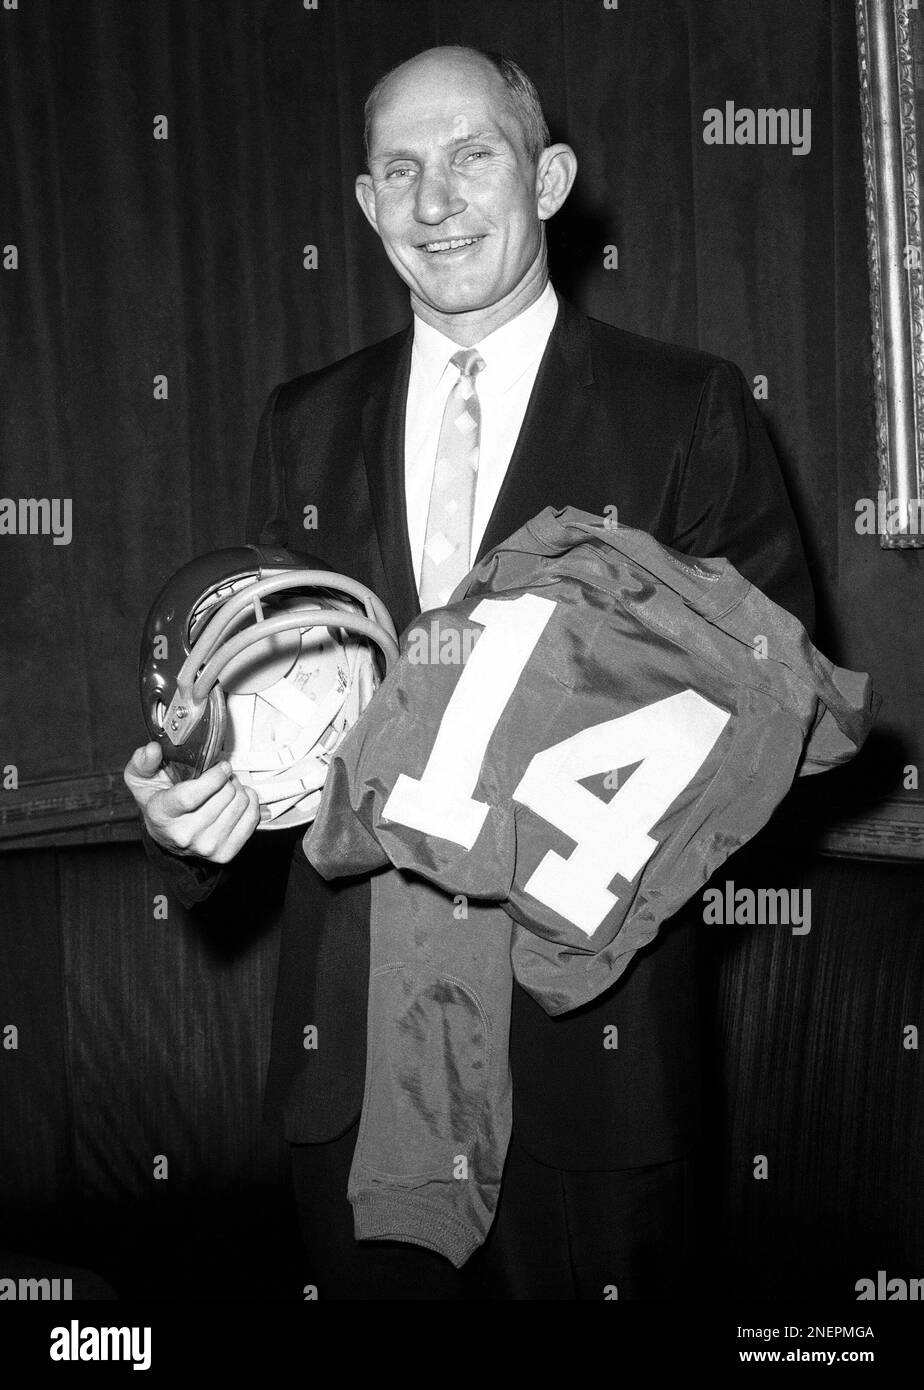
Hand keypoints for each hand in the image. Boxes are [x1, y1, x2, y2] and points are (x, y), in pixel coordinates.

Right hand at [123, 741, 259, 863]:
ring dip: (237, 789)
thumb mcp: (140, 780)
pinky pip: (251, 819)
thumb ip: (142, 762)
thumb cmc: (157, 803)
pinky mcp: (225, 853)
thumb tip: (152, 749)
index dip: (213, 778)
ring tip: (225, 788)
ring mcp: (206, 846)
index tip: (221, 766)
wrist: (166, 836)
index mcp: (162, 815)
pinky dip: (249, 803)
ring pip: (240, 804)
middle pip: (223, 797)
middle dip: (226, 779)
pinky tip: (236, 800)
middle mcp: (184, 835)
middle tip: (220, 776)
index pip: (191, 797)